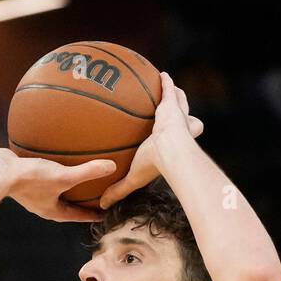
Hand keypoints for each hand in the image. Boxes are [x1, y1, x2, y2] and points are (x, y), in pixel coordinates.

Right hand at [0, 149, 117, 222]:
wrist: (0, 172)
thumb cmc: (31, 179)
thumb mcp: (64, 176)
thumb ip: (88, 172)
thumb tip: (112, 166)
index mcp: (53, 211)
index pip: (79, 216)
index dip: (93, 214)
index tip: (106, 212)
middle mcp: (44, 205)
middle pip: (68, 205)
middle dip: (81, 201)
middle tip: (97, 195)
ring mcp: (34, 193)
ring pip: (56, 191)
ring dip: (67, 186)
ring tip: (79, 176)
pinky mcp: (26, 180)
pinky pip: (45, 177)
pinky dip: (55, 171)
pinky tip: (58, 158)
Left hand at [99, 72, 202, 208]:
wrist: (171, 152)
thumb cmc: (154, 165)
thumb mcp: (133, 179)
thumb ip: (118, 189)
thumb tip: (101, 206)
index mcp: (168, 144)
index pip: (168, 139)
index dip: (166, 137)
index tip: (160, 135)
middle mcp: (175, 129)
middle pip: (179, 117)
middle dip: (176, 111)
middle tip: (168, 107)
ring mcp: (175, 115)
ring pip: (178, 102)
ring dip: (174, 95)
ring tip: (163, 86)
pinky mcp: (172, 104)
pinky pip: (169, 89)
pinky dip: (166, 82)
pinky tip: (160, 74)